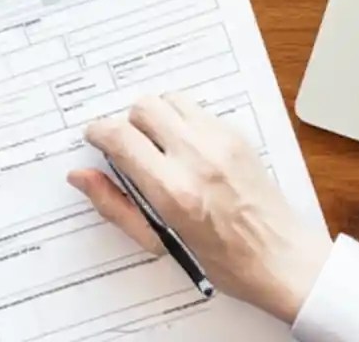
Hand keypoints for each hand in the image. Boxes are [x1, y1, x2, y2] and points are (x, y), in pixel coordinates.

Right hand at [68, 95, 331, 323]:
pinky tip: (187, 150)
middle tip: (131, 147)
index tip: (95, 138)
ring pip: (171, 99)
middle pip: (144, 106)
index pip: (120, 137)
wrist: (278, 255)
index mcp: (172, 190)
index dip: (99, 132)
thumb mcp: (158, 241)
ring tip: (159, 145)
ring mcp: (220, 141)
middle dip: (129, 122)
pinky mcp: (237, 135)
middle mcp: (196, 157)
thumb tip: (81, 177)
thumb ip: (115, 205)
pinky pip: (198, 110)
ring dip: (157, 116)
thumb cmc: (221, 259)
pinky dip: (184, 122)